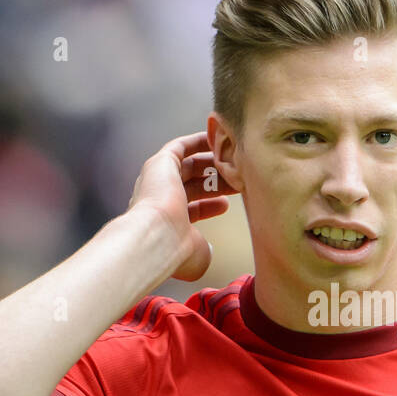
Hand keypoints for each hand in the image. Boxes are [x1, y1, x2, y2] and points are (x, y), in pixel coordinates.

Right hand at [129, 131, 236, 281]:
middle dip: (216, 182)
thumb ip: (203, 250)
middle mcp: (158, 199)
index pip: (189, 208)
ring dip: (212, 163)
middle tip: (238, 179)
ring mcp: (158, 179)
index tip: (227, 204)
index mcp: (165, 222)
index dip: (209, 205)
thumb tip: (207, 250)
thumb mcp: (197, 256)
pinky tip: (219, 139)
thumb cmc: (176, 253)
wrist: (158, 237)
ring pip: (189, 165)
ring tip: (236, 161)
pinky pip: (181, 146)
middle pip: (192, 184)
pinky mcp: (160, 162)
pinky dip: (199, 141)